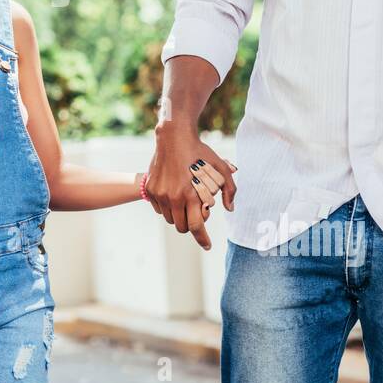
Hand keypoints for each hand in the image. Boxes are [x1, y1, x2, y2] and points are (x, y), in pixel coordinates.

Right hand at [146, 122, 235, 250]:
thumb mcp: (221, 168)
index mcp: (191, 195)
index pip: (197, 227)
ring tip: (187, 199)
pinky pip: (160, 209)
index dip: (203, 239)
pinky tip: (175, 193)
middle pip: (182, 227)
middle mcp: (173, 197)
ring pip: (170, 219)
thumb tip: (230, 208)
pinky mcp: (152, 189)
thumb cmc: (200, 152)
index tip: (207, 246)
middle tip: (198, 210)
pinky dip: (168, 207)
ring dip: (179, 216)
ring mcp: (160, 194)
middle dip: (192, 225)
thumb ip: (229, 190)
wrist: (173, 137)